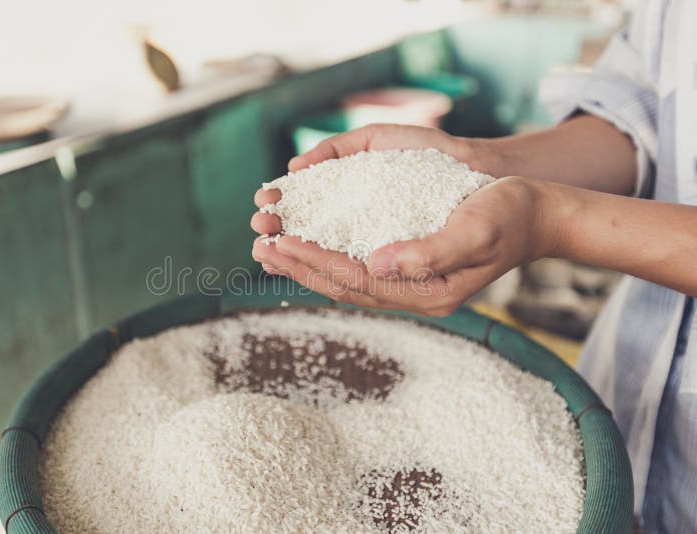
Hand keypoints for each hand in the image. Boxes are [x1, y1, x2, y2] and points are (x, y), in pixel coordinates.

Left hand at [251, 122, 495, 282]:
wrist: (536, 215)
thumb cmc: (510, 216)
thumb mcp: (476, 229)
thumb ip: (431, 251)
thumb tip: (377, 262)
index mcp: (427, 292)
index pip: (357, 280)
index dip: (316, 262)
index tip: (281, 242)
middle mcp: (413, 293)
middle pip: (342, 284)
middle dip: (299, 266)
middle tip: (260, 247)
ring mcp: (410, 282)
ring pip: (345, 278)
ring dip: (307, 263)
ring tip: (271, 247)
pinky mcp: (409, 266)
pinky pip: (358, 266)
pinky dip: (328, 254)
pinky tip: (309, 242)